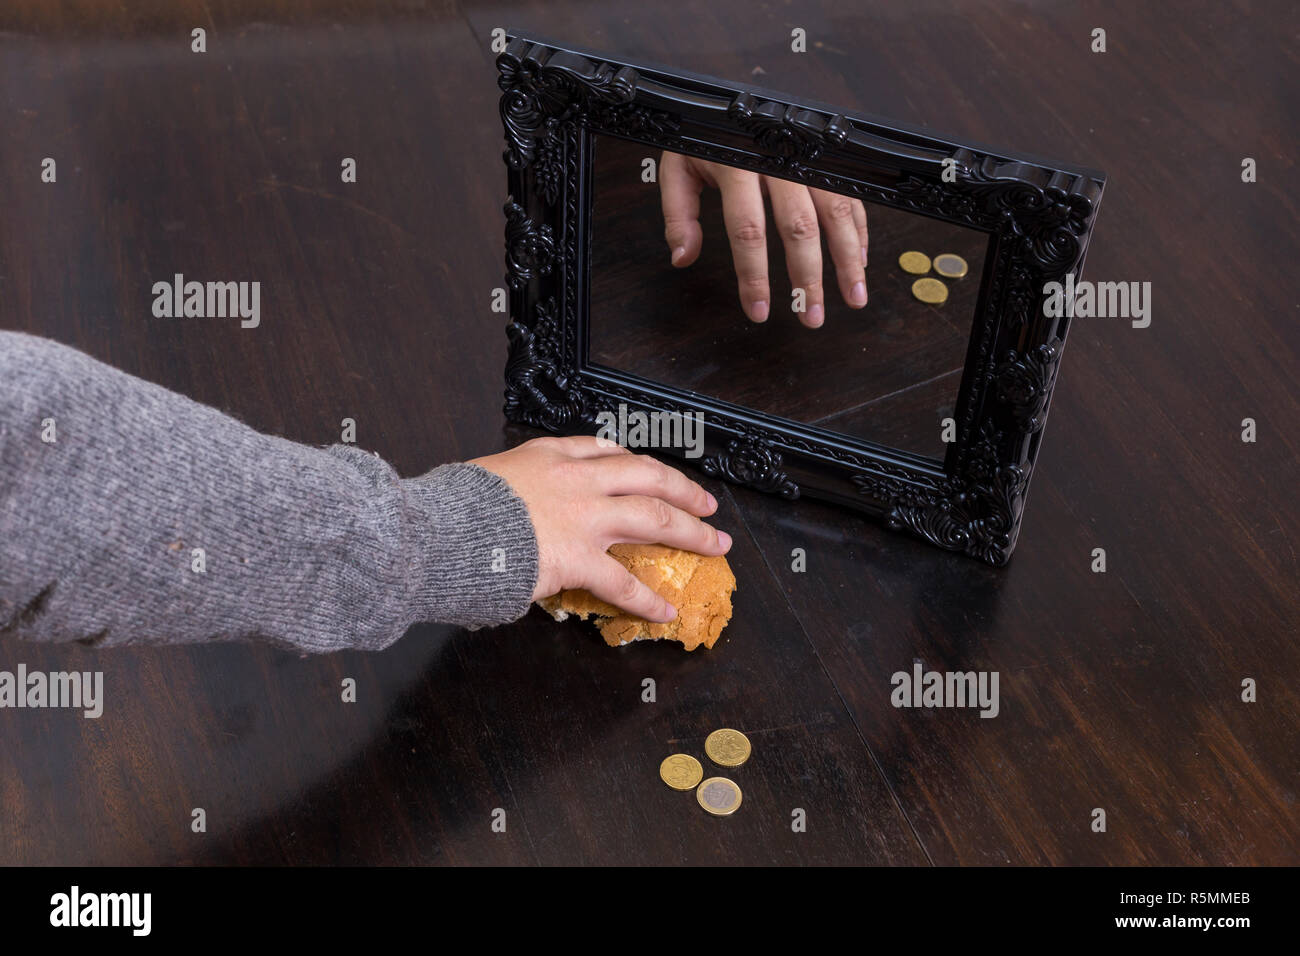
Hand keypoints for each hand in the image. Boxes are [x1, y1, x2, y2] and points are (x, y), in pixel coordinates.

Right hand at [470, 436, 730, 621]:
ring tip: (714, 544)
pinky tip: (665, 610)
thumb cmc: (454, 506)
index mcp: (549, 456)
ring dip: (692, 532)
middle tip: (708, 503)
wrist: (442, 529)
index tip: (654, 470)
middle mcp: (576, 479)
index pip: (607, 450)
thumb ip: (514, 485)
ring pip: (656, 517)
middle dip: (685, 490)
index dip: (638, 462)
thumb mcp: (487, 476)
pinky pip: (624, 583)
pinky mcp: (578, 557)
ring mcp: (583, 517)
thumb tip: (515, 503)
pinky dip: (648, 600)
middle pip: (648, 476)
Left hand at [659, 152, 869, 326]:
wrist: (737, 90)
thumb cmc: (708, 132)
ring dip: (847, 260)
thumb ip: (678, 211)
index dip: (754, 275)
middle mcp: (778, 161)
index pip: (748, 230)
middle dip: (808, 278)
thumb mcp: (679, 163)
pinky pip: (849, 196)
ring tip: (854, 298)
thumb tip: (682, 258)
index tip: (758, 311)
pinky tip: (860, 262)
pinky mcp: (826, 157)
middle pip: (798, 228)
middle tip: (811, 317)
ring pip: (835, 213)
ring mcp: (807, 158)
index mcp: (738, 165)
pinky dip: (859, 231)